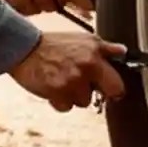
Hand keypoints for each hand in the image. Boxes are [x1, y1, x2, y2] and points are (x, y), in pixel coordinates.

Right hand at [9, 32, 127, 111]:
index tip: (107, 88)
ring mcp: (71, 82)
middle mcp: (85, 69)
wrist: (25, 48)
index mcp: (94, 56)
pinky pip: (65, 107)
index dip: (113, 89)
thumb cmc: (54, 44)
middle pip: (100, 97)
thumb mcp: (83, 39)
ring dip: (73, 95)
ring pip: (82, 103)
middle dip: (92, 93)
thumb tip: (122, 51)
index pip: (117, 84)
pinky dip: (59, 101)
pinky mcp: (56, 93)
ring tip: (62, 80)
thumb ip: (104, 48)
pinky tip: (53, 86)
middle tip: (82, 84)